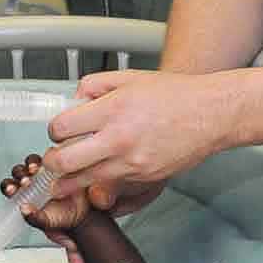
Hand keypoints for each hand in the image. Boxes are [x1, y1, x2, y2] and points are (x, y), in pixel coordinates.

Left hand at [3, 155, 90, 230]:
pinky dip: (50, 158)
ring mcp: (44, 170)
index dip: (8, 186)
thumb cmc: (61, 217)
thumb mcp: (47, 222)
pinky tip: (52, 164)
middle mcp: (32, 180)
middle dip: (20, 175)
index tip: (12, 190)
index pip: (9, 186)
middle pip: (19, 171)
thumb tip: (23, 210)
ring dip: (31, 164)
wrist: (83, 212)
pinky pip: (51, 156)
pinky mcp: (57, 163)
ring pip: (32, 161)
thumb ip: (35, 218)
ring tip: (36, 170)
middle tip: (26, 182)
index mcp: (24, 194)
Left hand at [40, 69, 234, 202]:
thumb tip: (74, 100)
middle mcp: (119, 139)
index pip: (61, 128)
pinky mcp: (143, 179)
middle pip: (64, 162)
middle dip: (52, 163)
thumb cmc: (176, 95)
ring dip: (70, 181)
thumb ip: (94, 85)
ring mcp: (131, 163)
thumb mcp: (129, 77)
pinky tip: (103, 172)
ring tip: (67, 177)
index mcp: (112, 110)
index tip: (58, 132)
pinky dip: (101, 183)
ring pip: (83, 182)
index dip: (53, 131)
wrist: (210, 114)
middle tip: (53, 160)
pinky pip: (111, 186)